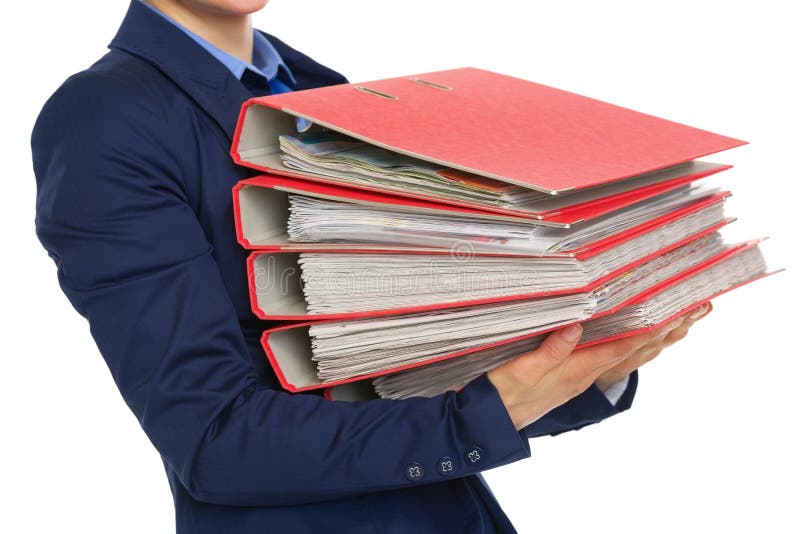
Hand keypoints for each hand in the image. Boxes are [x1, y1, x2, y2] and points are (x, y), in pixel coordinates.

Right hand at [487, 303, 712, 429]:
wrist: (488, 424)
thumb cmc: (500, 396)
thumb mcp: (519, 372)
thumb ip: (548, 352)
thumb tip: (576, 329)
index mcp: (576, 370)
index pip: (622, 346)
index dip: (649, 328)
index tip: (675, 311)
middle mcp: (584, 374)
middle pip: (632, 350)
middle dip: (662, 330)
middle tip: (692, 309)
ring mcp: (577, 377)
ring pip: (624, 354)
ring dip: (651, 338)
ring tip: (678, 320)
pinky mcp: (568, 376)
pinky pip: (609, 357)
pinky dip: (630, 344)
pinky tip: (634, 337)